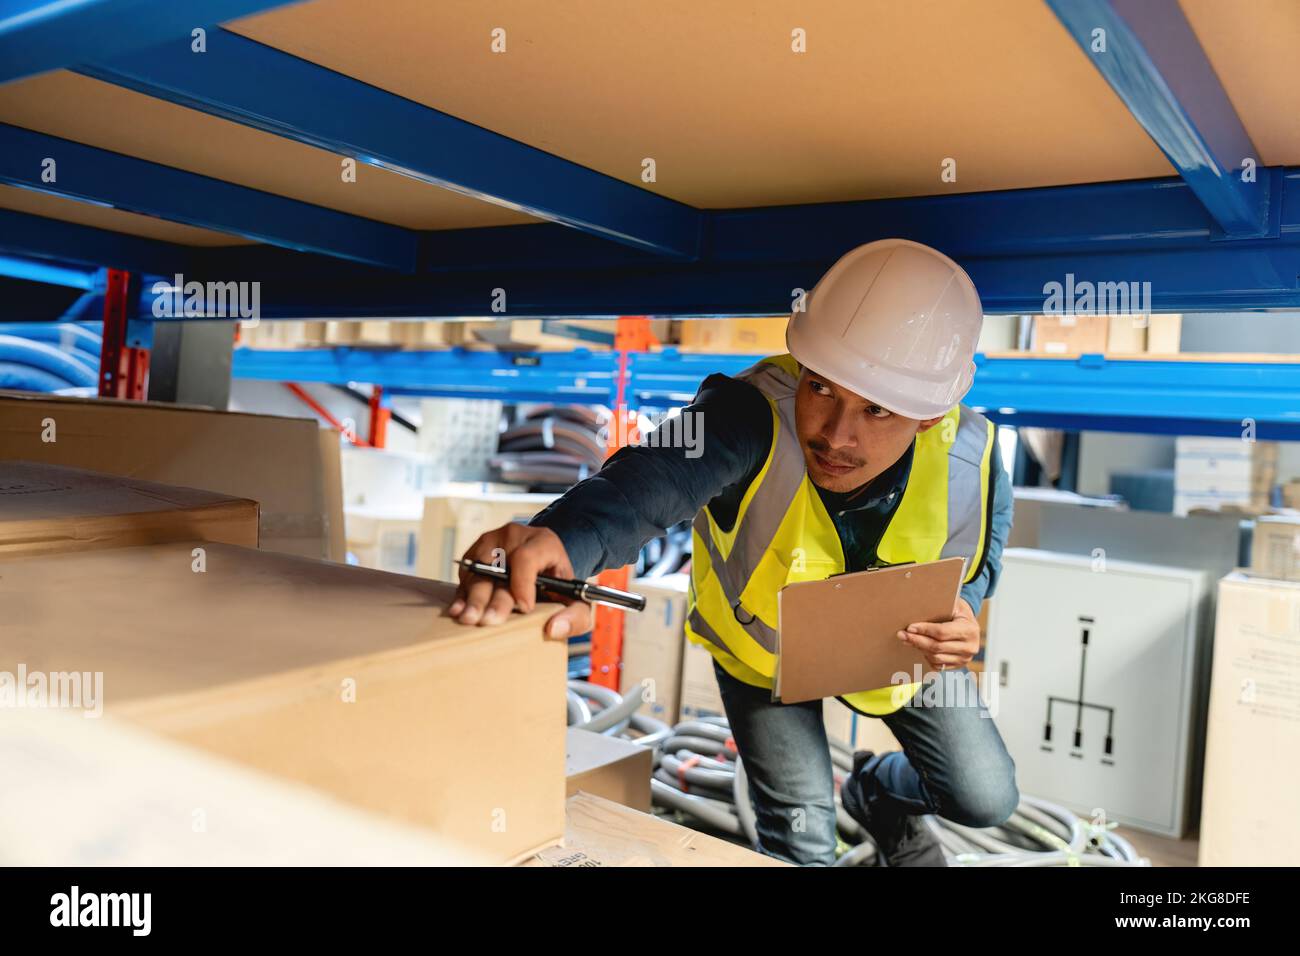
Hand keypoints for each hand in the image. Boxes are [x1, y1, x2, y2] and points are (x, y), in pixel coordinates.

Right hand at [447, 523, 591, 640]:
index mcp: (543, 542)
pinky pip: (467, 572)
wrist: (546, 566)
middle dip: (491, 596)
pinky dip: (463, 592)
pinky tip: (459, 610)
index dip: (523, 582)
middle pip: (497, 566)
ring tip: (465, 618)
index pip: (527, 557)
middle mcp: (515, 536)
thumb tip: (553, 628)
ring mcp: (492, 542)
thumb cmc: (561, 586)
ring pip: (477, 570)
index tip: (524, 607)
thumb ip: (575, 617)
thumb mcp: (578, 600)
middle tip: (486, 620)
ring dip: (471, 596)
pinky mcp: (476, 552)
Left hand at [897, 597, 980, 671]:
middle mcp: (970, 647)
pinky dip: (926, 657)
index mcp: (970, 630)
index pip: (942, 632)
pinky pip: (938, 665)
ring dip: (919, 649)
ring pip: (936, 657)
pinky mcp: (958, 666)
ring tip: (907, 640)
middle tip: (901, 634)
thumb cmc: (958, 611)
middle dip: (917, 640)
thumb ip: (940, 607)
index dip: (924, 630)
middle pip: (937, 647)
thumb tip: (917, 608)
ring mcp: (964, 659)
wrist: (969, 624)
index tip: (910, 627)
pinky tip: (919, 647)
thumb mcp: (954, 604)